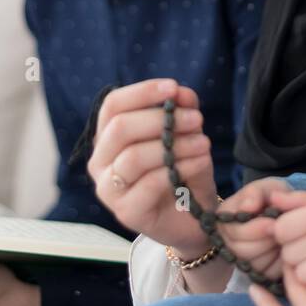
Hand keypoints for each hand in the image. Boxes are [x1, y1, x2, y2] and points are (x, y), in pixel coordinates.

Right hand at [89, 78, 215, 255]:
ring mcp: (110, 190)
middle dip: (161, 119)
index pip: (113, 106)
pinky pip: (149, 183)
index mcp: (108, 138)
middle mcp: (101, 163)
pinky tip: (202, 162)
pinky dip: (180, 168)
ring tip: (204, 143)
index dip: (141, 92)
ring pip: (134, 156)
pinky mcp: (126, 212)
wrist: (194, 217)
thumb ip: (181, 111)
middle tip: (196, 119)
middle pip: (120, 128)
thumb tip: (181, 93)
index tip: (173, 88)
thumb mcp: (186, 135)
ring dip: (174, 145)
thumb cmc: (183, 172)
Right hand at [210, 178, 293, 279]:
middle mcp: (226, 242)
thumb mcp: (265, 188)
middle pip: (244, 252)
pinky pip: (268, 274)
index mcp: (224, 219)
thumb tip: (249, 206)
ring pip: (257, 265)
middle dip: (268, 241)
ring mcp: (240, 260)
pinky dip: (281, 264)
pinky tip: (286, 250)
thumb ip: (256, 193)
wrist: (277, 213)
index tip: (273, 222)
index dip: (256, 228)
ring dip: (275, 252)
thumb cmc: (270, 198)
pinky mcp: (256, 273)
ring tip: (287, 238)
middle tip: (284, 231)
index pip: (236, 232)